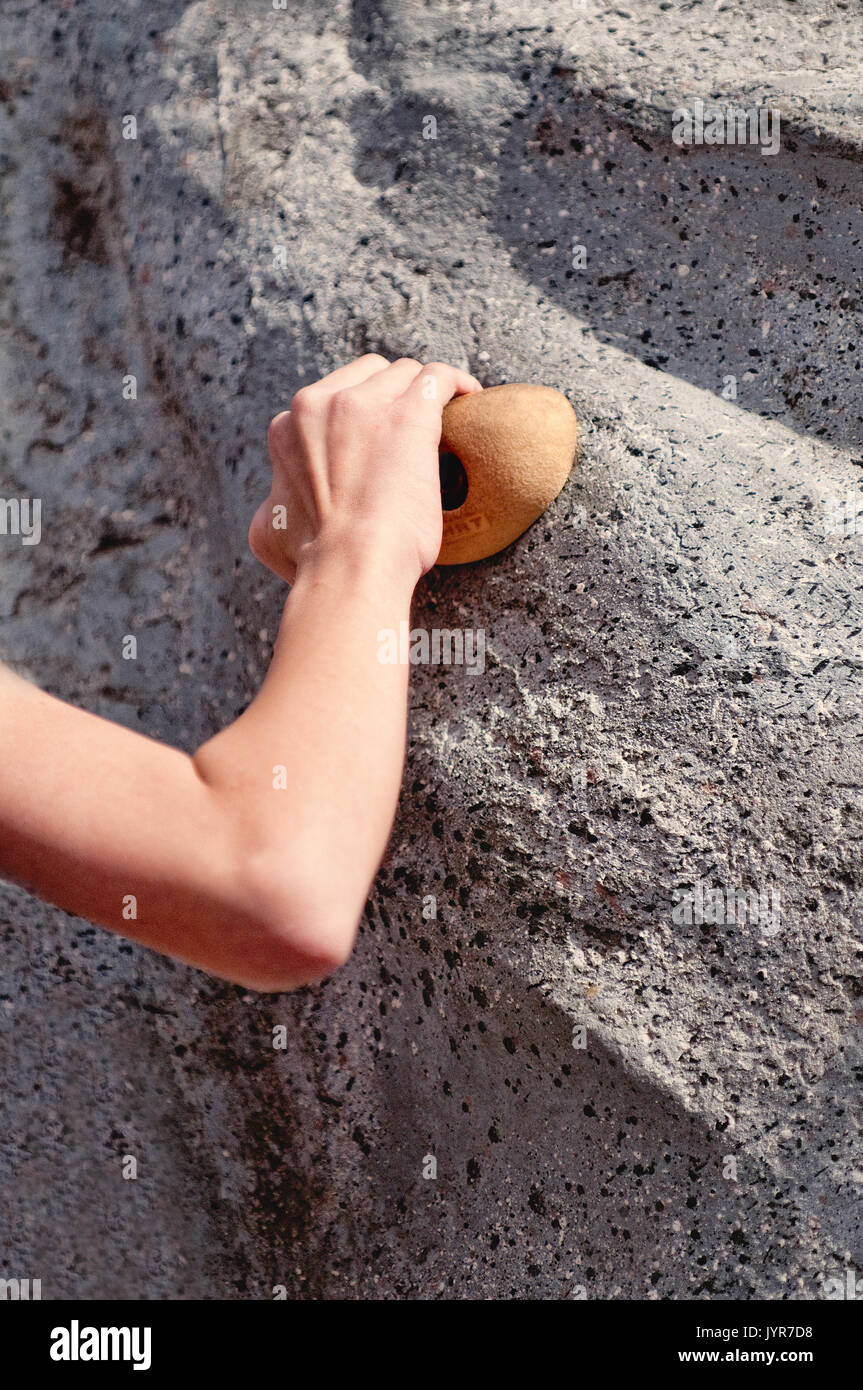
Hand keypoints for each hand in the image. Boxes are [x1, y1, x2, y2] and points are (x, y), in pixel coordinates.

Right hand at [249, 355, 481, 584]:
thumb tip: (277, 501)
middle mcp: (323, 405)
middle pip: (368, 376)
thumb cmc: (314, 560)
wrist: (348, 567)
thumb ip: (274, 501)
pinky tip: (469, 395)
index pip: (331, 397)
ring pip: (404, 374)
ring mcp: (367, 405)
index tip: (376, 436)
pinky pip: (438, 378)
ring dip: (422, 393)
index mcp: (290, 428)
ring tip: (443, 417)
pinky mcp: (410, 415)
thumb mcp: (267, 528)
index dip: (357, 416)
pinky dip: (455, 382)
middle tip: (409, 427)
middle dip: (391, 395)